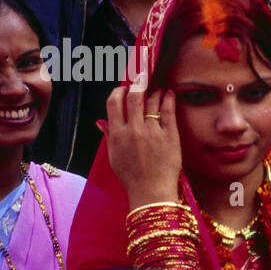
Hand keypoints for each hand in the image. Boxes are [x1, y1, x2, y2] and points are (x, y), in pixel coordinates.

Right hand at [100, 83, 181, 206]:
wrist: (151, 192)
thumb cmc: (131, 177)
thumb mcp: (113, 157)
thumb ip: (108, 136)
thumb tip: (100, 121)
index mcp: (118, 135)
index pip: (114, 103)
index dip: (119, 91)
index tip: (124, 87)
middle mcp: (134, 131)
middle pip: (134, 97)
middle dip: (137, 83)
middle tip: (142, 77)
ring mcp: (153, 132)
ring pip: (152, 102)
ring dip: (155, 90)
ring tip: (158, 87)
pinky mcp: (170, 136)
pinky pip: (168, 112)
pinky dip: (169, 99)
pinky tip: (169, 93)